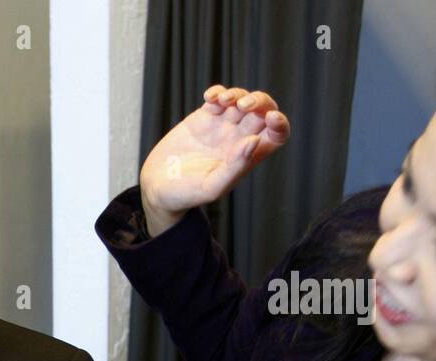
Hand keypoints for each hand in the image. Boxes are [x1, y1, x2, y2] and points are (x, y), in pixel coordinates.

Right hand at [139, 85, 289, 234]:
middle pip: (263, 111)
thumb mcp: (210, 187)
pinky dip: (218, 92)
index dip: (279, 124)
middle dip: (259, 102)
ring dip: (237, 94)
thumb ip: (235, 167)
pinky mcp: (203, 118)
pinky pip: (218, 97)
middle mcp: (238, 139)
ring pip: (241, 100)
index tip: (271, 118)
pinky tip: (210, 97)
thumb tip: (254, 140)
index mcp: (247, 157)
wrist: (156, 187)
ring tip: (223, 100)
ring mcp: (221, 126)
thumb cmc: (184, 194)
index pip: (276, 135)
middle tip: (243, 106)